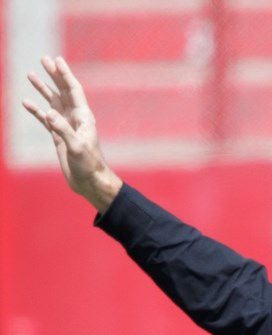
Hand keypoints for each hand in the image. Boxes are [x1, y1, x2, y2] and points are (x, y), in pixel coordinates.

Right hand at [21, 56, 121, 212]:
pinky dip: (36, 110)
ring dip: (43, 89)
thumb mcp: (76, 147)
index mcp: (83, 118)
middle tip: (43, 59)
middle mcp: (75, 119)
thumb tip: (49, 113)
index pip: (74, 90)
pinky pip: (45, 119)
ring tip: (30, 75)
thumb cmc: (88, 165)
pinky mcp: (59, 136)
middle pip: (63, 91)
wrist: (89, 182)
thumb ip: (63, 130)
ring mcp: (66, 126)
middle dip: (53, 75)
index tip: (57, 60)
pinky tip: (26, 103)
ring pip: (52, 102)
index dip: (65, 75)